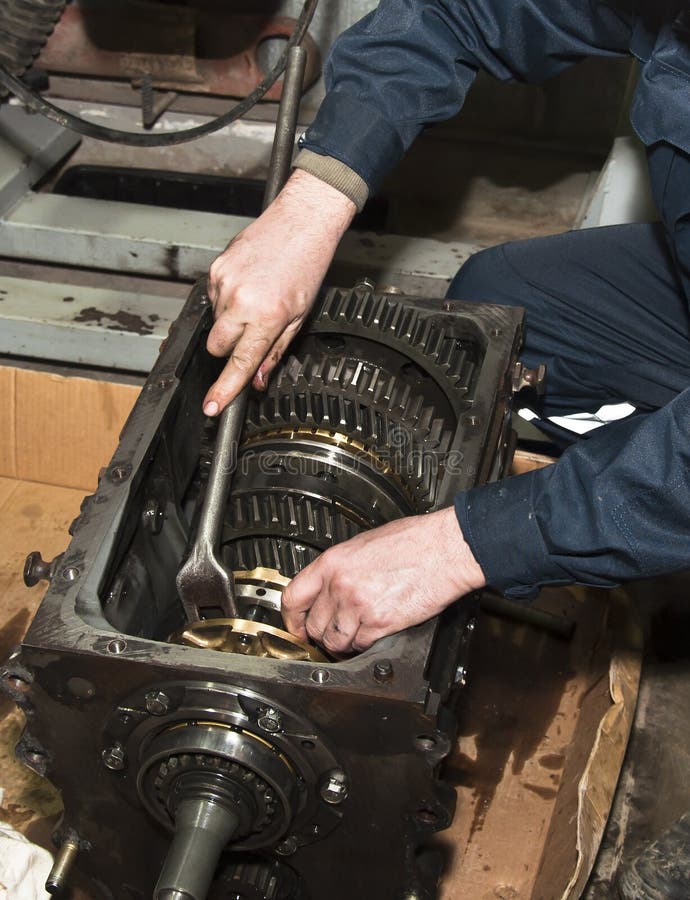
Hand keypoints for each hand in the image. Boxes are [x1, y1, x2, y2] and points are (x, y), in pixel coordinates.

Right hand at [203, 170, 355, 414]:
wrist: (301, 222)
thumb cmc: (306, 265)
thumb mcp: (300, 316)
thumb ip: (276, 351)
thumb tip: (259, 379)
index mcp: (267, 316)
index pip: (240, 363)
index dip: (225, 389)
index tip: (212, 406)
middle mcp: (242, 301)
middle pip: (217, 347)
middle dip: (229, 349)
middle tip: (251, 333)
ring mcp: (225, 284)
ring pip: (215, 323)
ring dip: (230, 320)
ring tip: (256, 299)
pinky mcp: (216, 269)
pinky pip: (213, 298)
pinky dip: (227, 299)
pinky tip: (248, 285)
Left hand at [281, 507, 485, 652]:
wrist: (444, 549)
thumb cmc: (413, 542)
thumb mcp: (364, 543)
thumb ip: (341, 567)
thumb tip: (330, 584)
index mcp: (333, 563)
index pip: (293, 597)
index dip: (291, 618)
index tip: (296, 626)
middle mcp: (341, 585)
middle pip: (314, 626)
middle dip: (321, 634)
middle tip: (331, 633)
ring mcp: (359, 606)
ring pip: (334, 641)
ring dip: (342, 643)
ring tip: (353, 636)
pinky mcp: (381, 623)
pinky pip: (360, 645)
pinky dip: (364, 645)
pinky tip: (373, 634)